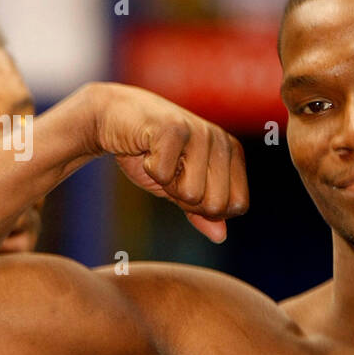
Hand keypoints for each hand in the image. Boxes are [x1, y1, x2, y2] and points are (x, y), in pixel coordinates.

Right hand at [65, 82, 249, 242]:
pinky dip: (149, 169)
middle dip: (186, 199)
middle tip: (170, 172)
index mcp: (232, 154)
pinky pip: (164, 176)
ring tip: (159, 159)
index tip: (186, 184)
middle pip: (216, 205)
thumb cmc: (152, 153)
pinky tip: (147, 150)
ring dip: (166, 184)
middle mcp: (222, 141)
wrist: (115, 117)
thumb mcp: (181, 187)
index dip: (207, 208)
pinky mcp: (173, 128)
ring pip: (191, 193)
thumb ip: (202, 211)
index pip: (238, 206)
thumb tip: (221, 237)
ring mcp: (200, 132)